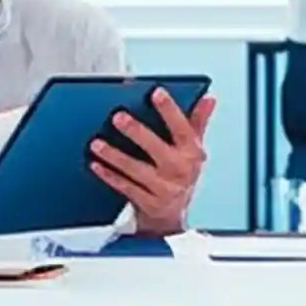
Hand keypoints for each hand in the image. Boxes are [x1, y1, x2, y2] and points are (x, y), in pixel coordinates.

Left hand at [88, 89, 215, 234]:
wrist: (173, 213)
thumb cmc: (181, 172)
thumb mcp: (192, 147)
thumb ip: (198, 121)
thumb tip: (209, 98)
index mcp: (191, 151)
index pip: (182, 128)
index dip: (170, 110)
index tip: (157, 92)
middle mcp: (180, 170)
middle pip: (157, 148)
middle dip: (137, 132)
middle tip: (117, 116)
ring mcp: (164, 188)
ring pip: (137, 170)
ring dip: (115, 156)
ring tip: (97, 143)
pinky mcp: (148, 204)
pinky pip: (126, 188)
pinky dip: (110, 176)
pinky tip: (96, 164)